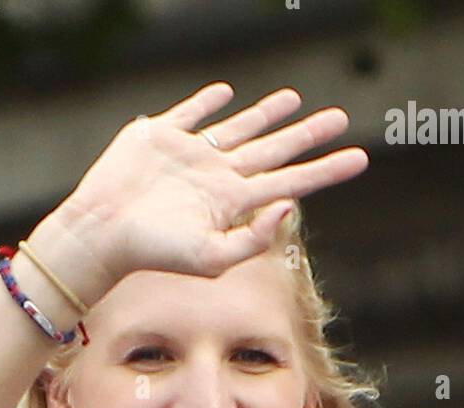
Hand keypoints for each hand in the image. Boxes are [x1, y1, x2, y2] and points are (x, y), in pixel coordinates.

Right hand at [52, 81, 367, 293]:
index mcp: (233, 203)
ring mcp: (190, 155)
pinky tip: (224, 93)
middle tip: (340, 119)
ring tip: (294, 99)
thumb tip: (291, 205)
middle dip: (307, 136)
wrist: (102, 233)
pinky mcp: (159, 135)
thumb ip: (255, 238)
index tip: (361, 158)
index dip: (327, 170)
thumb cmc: (154, 253)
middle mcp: (217, 177)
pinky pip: (191, 113)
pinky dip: (207, 102)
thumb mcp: (211, 257)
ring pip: (239, 128)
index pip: (291, 182)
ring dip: (267, 114)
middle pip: (273, 150)